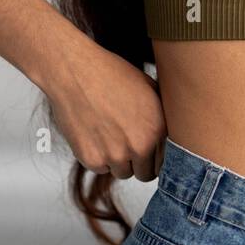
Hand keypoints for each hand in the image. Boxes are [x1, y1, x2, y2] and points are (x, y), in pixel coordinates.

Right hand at [44, 35, 166, 181]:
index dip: (154, 158)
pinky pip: (100, 168)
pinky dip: (96, 156)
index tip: (147, 152)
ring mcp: (115, 155)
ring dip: (117, 160)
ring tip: (108, 134)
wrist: (74, 71)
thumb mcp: (149, 89)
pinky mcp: (91, 159)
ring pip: (122, 172)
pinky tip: (93, 133)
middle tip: (125, 144)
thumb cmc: (110, 74)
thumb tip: (171, 133)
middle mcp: (140, 146)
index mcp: (158, 129)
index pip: (164, 163)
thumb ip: (162, 117)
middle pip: (144, 174)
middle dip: (137, 162)